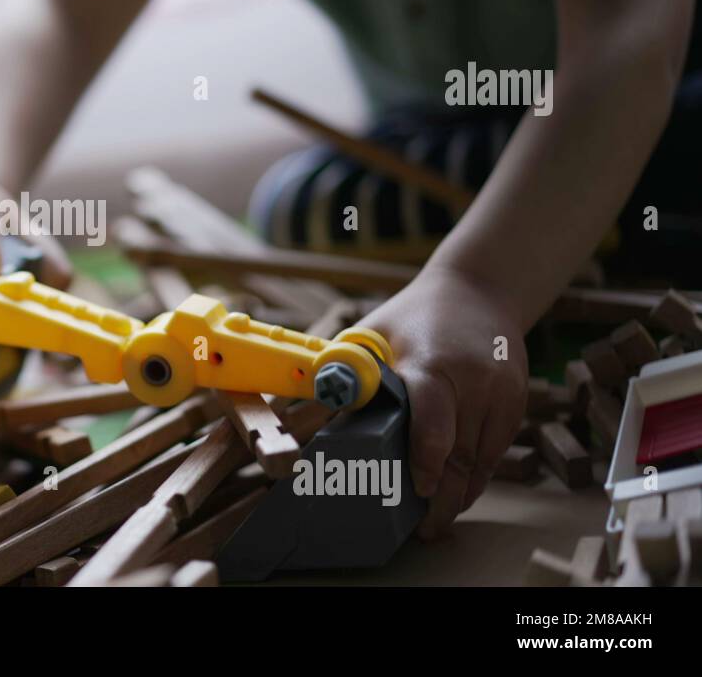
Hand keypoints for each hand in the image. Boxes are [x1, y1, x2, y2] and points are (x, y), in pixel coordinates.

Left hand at [357, 265, 528, 538]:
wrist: (480, 290)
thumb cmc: (412, 317)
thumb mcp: (371, 336)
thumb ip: (346, 376)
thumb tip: (302, 414)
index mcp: (431, 364)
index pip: (433, 425)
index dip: (425, 464)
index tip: (414, 492)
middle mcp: (473, 382)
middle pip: (461, 455)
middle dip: (442, 499)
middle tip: (422, 529)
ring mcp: (501, 394)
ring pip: (483, 462)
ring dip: (460, 494)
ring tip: (435, 519)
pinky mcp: (517, 402)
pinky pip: (496, 451)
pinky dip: (477, 474)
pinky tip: (457, 490)